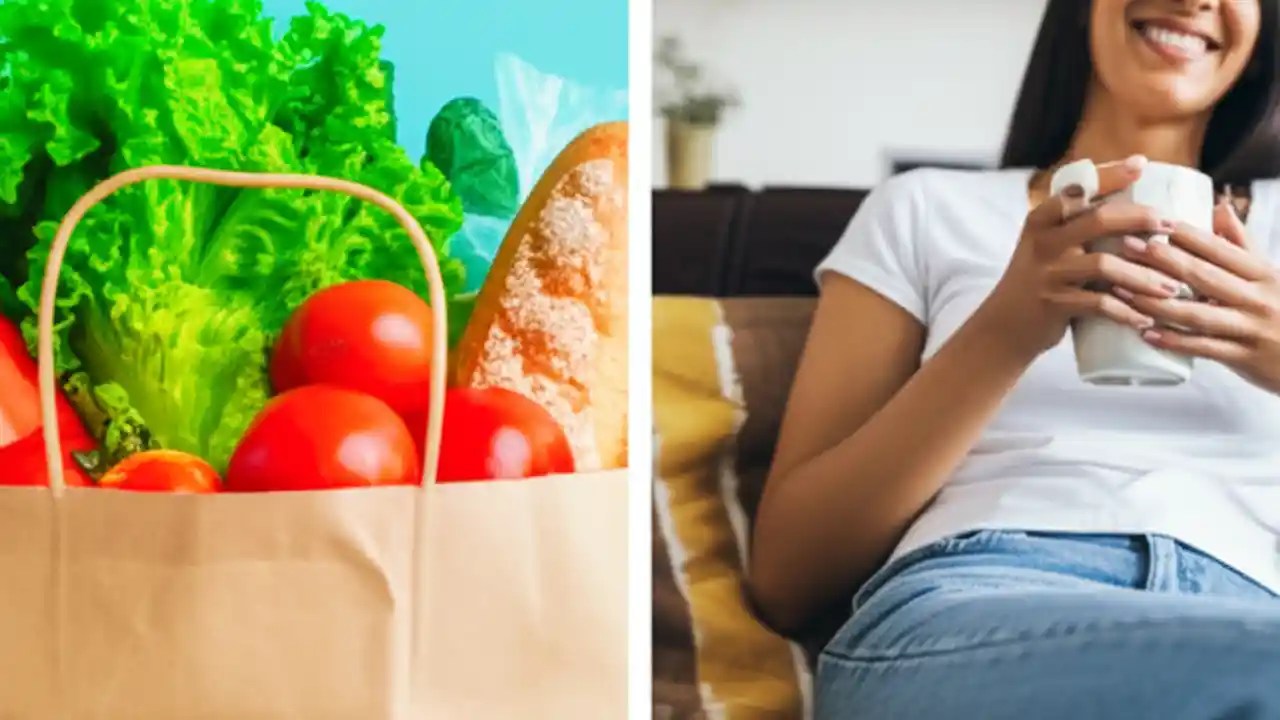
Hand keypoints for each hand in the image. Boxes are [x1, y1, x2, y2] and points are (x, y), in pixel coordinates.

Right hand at [973, 155, 1182, 359]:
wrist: (1003, 326)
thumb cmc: (1041, 280)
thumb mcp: (1048, 245)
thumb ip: (1078, 226)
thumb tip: (1134, 204)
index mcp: (1042, 220)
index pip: (1077, 188)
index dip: (1109, 175)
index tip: (1140, 165)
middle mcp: (1043, 242)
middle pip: (1097, 219)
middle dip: (1139, 219)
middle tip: (1170, 226)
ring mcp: (1047, 272)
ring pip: (1104, 265)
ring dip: (1143, 276)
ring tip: (1171, 287)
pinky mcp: (1053, 303)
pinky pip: (1098, 304)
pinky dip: (1125, 312)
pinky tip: (1145, 319)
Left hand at [1116, 202, 1279, 392]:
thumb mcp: (1269, 276)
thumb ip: (1242, 245)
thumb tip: (1219, 207)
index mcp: (1263, 274)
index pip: (1223, 250)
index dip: (1189, 237)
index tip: (1156, 224)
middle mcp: (1258, 298)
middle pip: (1205, 277)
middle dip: (1164, 261)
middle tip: (1128, 247)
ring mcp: (1251, 329)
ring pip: (1197, 314)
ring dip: (1156, 303)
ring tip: (1122, 291)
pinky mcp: (1245, 358)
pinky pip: (1203, 348)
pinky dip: (1174, 341)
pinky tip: (1146, 334)